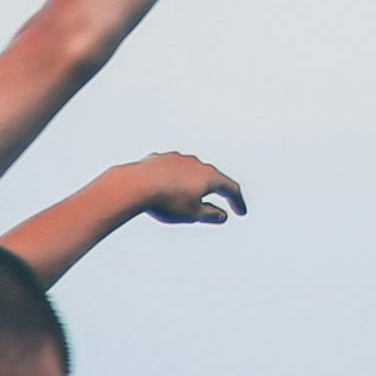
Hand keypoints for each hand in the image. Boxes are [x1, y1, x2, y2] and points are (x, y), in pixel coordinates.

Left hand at [116, 152, 245, 226]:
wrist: (135, 185)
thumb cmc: (166, 201)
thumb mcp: (192, 214)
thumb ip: (209, 215)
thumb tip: (221, 216)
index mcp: (209, 176)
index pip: (231, 188)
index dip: (237, 202)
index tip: (240, 212)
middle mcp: (196, 163)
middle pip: (211, 178)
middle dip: (216, 191)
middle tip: (220, 202)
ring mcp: (177, 159)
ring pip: (191, 172)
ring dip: (194, 184)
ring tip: (190, 197)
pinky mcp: (160, 159)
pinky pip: (172, 170)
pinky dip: (175, 179)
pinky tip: (167, 188)